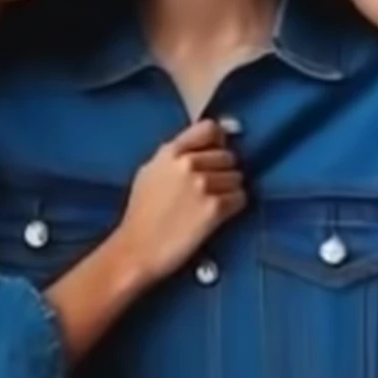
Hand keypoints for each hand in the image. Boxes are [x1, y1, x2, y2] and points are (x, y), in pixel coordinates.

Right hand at [114, 120, 245, 281]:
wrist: (137, 249)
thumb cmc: (141, 214)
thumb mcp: (150, 172)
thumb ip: (176, 155)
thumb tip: (208, 144)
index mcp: (170, 152)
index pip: (210, 129)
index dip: (218, 141)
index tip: (217, 153)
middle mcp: (188, 163)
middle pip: (229, 157)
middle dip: (223, 172)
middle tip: (210, 190)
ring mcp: (202, 184)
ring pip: (237, 178)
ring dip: (230, 191)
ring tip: (211, 204)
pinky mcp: (214, 208)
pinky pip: (241, 198)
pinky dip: (234, 207)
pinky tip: (218, 216)